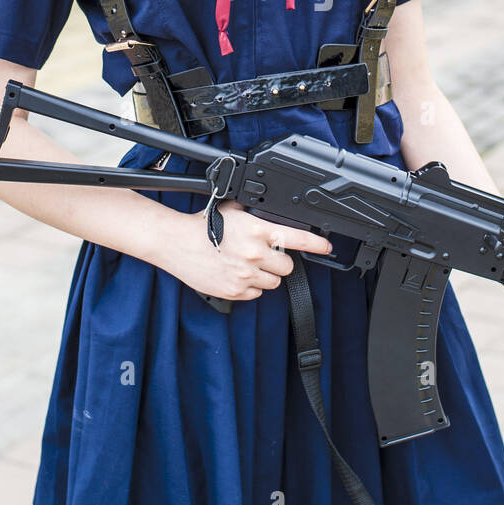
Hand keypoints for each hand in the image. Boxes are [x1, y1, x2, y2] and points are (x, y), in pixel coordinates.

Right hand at [167, 199, 333, 301]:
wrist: (176, 242)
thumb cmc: (202, 225)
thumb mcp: (234, 210)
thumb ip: (256, 214)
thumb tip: (271, 214)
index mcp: (258, 231)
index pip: (298, 240)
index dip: (317, 245)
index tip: (327, 248)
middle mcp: (255, 254)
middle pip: (287, 266)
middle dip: (279, 261)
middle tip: (264, 255)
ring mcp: (246, 275)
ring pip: (273, 282)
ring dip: (265, 275)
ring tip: (246, 264)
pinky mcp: (235, 291)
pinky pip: (255, 294)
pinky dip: (250, 287)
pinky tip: (236, 274)